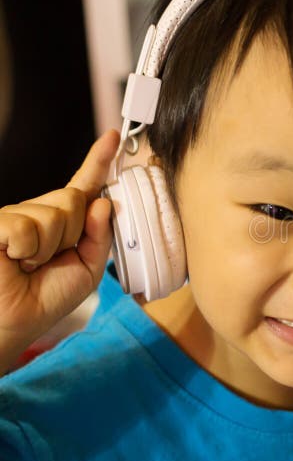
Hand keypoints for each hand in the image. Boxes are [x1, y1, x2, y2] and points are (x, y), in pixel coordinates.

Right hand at [0, 129, 118, 361]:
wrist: (10, 323)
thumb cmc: (44, 298)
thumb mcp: (87, 269)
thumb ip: (101, 237)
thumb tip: (104, 202)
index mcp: (63, 222)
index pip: (84, 185)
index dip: (99, 160)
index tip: (114, 137)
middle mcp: (38, 212)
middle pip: (74, 200)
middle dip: (71, 234)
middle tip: (49, 260)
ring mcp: (14, 215)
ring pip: (55, 212)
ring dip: (49, 247)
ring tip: (28, 264)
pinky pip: (28, 226)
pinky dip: (27, 251)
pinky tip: (13, 261)